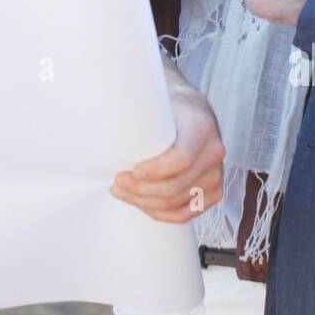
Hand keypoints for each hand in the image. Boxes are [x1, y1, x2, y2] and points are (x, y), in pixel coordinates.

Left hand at [111, 62, 224, 222]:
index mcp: (200, 126)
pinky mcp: (213, 189)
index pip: (181, 159)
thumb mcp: (155, 100)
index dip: (154, 171)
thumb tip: (97, 113)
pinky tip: (144, 205)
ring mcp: (216, 172)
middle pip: (176, 185)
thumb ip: (138, 110)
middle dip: (141, 190)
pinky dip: (163, 213)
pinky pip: (188, 212)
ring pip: (179, 202)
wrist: (191, 108)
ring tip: (123, 192)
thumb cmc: (167, 106)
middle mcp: (214, 151)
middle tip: (117, 183)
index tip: (129, 171)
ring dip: (146, 203)